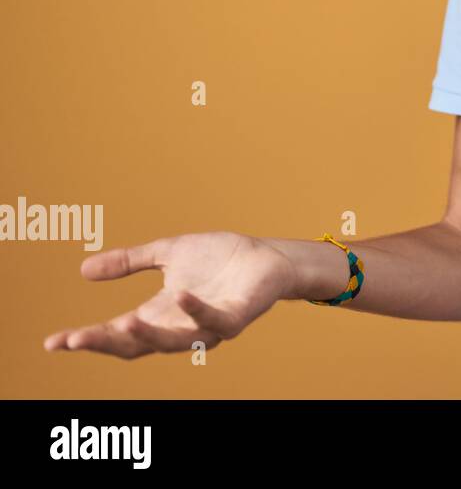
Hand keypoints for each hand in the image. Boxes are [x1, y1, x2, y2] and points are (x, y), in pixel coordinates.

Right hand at [43, 231, 296, 358]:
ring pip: (173, 342)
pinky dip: (196, 311)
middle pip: (137, 346)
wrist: (267, 255)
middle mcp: (180, 327)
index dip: (86, 339)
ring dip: (148, 335)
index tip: (53, 342)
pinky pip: (214, 322)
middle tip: (75, 339)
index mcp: (159, 314)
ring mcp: (207, 326)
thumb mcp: (167, 254)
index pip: (116, 334)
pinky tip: (181, 296)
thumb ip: (129, 262)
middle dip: (106, 344)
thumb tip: (82, 270)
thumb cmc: (219, 257)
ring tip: (122, 323)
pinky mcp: (236, 318)